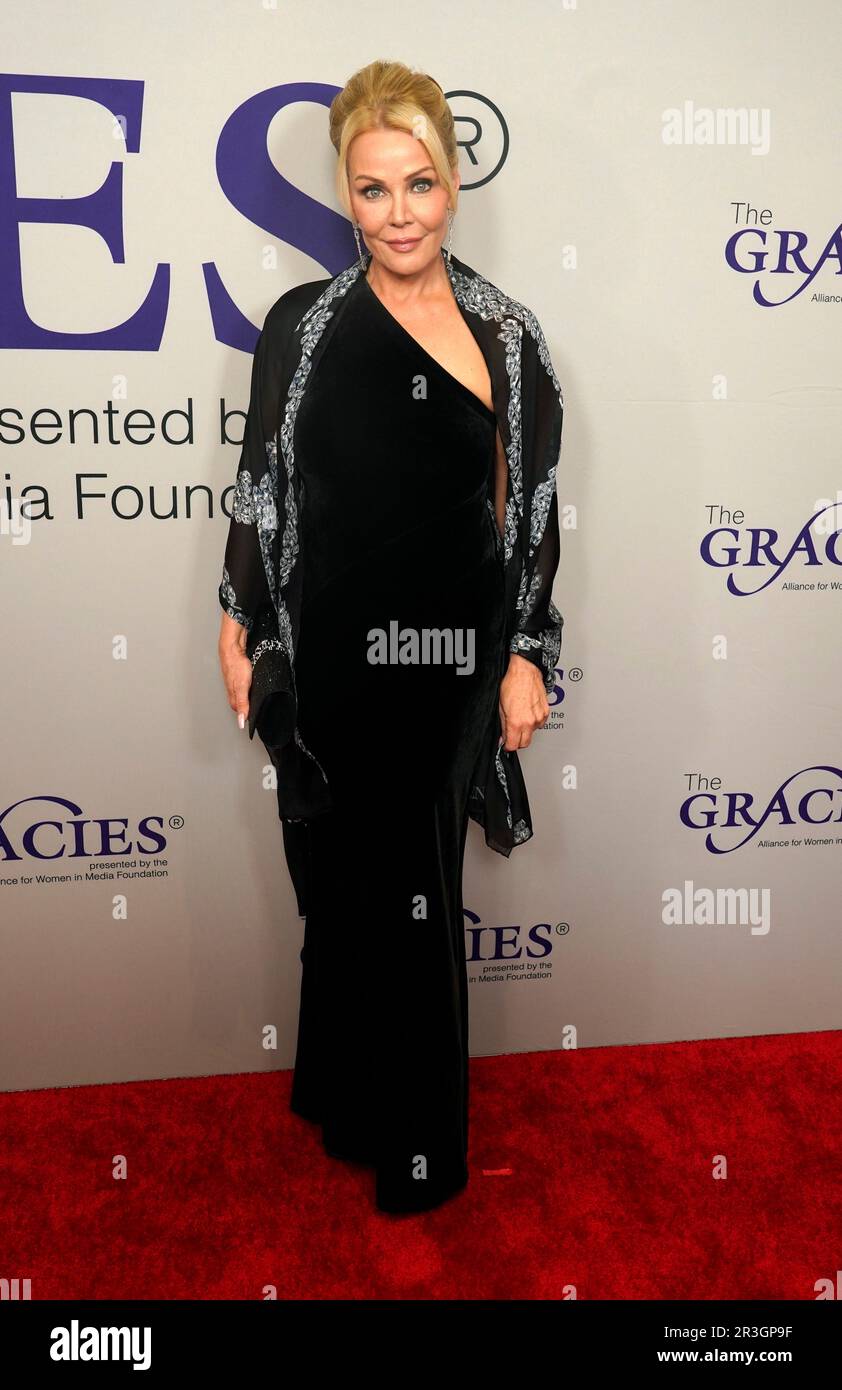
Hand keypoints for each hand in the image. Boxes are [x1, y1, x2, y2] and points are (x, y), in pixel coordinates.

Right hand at [218, 614, 251, 728]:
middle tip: (252, 713)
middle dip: (244, 708)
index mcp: (233, 694)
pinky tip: (249, 684)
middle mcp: (232, 688)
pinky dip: (245, 686)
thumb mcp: (242, 687)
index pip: (238, 709)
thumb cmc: (236, 664)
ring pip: (239, 692)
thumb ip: (243, 704)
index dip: (245, 715)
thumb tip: (241, 721)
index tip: (251, 720)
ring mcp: (234, 679)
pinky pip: (241, 682)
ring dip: (244, 697)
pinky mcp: (237, 672)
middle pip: (238, 702)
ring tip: (250, 702)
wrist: (232, 647)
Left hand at [499, 653, 548, 750]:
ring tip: (520, 718)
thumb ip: (503, 725)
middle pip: (524, 743)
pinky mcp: (545, 713)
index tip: (505, 744)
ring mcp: (539, 718)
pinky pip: (539, 724)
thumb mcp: (501, 706)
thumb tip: (503, 737)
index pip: (513, 745)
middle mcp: (530, 722)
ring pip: (532, 733)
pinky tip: (528, 713)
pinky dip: (533, 722)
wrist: (525, 672)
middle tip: (511, 735)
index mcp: (516, 722)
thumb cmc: (513, 684)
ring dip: (526, 730)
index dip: (507, 746)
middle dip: (517, 741)